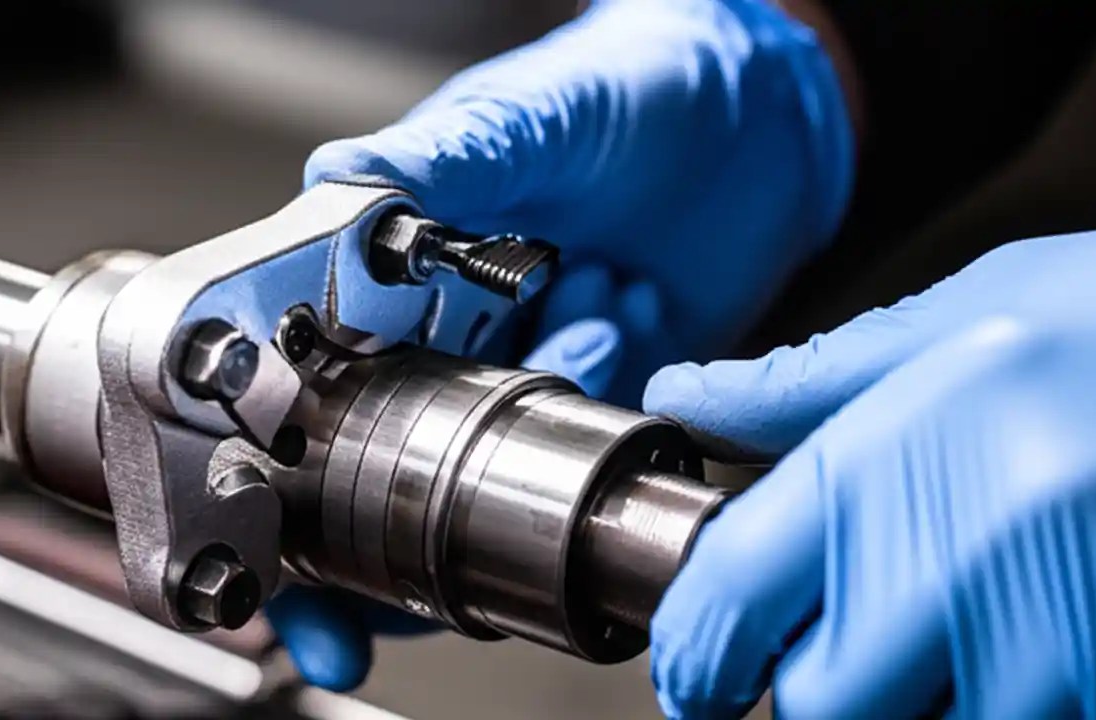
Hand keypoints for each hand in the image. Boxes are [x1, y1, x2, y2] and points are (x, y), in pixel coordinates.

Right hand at [307, 0, 854, 402]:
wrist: (759, 107)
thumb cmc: (631, 86)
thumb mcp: (531, 114)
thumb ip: (441, 159)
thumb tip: (336, 181)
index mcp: (435, 229)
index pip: (371, 307)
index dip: (377, 336)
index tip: (408, 337)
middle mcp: (483, 288)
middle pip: (444, 374)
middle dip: (493, 358)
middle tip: (551, 291)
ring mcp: (549, 325)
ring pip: (522, 397)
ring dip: (568, 350)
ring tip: (610, 280)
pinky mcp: (619, 356)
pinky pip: (598, 403)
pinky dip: (621, 361)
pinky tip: (644, 294)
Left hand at [646, 229, 1095, 717]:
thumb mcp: (959, 325)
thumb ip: (808, 385)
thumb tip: (687, 394)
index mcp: (883, 467)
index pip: (725, 599)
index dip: (694, 654)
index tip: (701, 671)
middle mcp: (955, 566)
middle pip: (819, 704)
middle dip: (823, 690)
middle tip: (858, 649)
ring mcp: (1055, 646)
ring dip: (929, 701)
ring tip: (978, 627)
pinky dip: (1020, 698)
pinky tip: (1048, 639)